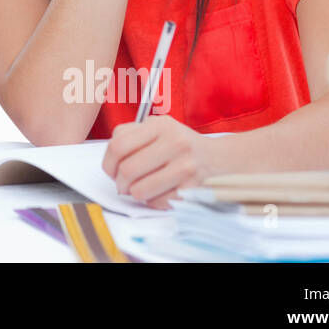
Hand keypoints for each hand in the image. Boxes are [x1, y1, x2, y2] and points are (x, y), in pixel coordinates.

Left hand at [101, 115, 219, 209]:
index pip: (118, 145)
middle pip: (127, 170)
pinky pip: (157, 202)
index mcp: (161, 125)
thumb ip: (130, 134)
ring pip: (140, 190)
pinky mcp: (193, 189)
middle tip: (122, 185)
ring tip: (139, 188)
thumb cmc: (180, 144)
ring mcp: (186, 167)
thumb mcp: (158, 127)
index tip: (111, 170)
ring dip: (134, 193)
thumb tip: (110, 160)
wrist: (220, 159)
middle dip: (119, 182)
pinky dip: (152, 201)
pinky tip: (158, 192)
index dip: (108, 163)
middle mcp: (175, 143)